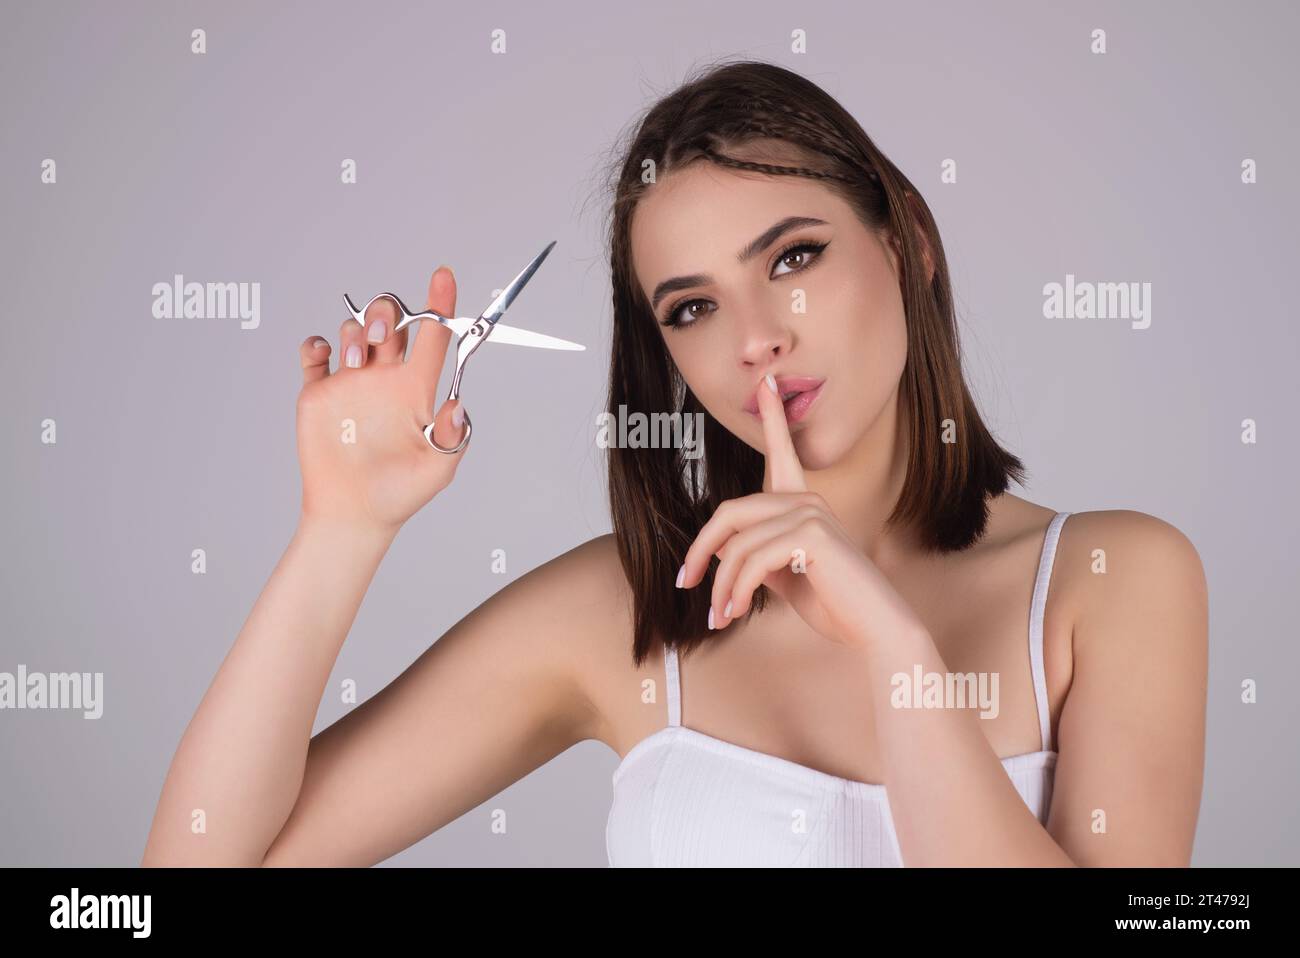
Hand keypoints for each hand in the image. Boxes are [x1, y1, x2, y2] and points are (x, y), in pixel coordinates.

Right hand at [295, 267, 468, 532]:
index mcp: (417, 388)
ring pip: (354, 331)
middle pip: (390, 322)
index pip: (433, 336)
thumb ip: (451, 437)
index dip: (440, 303)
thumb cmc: (401, 494)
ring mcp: (351, 383)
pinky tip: (324, 357)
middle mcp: (386, 378)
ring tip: (355, 362)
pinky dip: (316, 344)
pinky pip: (314, 353)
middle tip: (383, 341)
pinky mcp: (319, 393)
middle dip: (387, 315)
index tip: (443, 276)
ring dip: (355, 333)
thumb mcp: (437, 469)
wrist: (354, 514)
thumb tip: (458, 406)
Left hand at [677, 373, 924, 647]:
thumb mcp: (784, 579)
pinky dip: (737, 590)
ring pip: (737, 545)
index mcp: (803, 505)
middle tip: (685, 583)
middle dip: (700, 550)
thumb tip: (719, 550)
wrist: (875, 629)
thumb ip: (755, 559)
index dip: (773, 419)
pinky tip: (738, 611)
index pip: (782, 455)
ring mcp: (811, 513)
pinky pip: (752, 560)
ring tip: (721, 616)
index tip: (766, 383)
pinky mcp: (813, 534)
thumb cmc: (835, 606)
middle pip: (730, 513)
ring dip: (721, 586)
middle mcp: (808, 500)